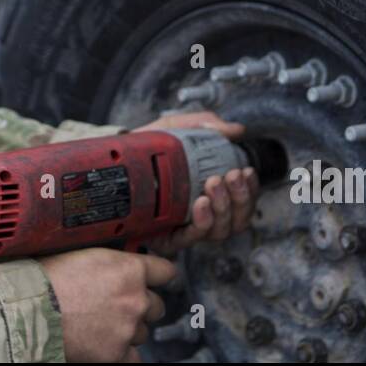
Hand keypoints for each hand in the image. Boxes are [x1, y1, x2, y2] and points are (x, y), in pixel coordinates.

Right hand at [38, 247, 176, 361]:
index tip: (156, 279)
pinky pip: (133, 358)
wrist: (31, 309)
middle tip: (118, 305)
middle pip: (156, 306)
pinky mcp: (116, 353)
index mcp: (130, 269)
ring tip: (101, 324)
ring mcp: (128, 329)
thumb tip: (118, 266)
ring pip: (142, 332)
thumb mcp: (86, 255)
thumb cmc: (48, 279)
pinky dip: (121, 353)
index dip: (158, 275)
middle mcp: (136, 299)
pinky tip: (105, 345)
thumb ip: (112, 263)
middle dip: (140, 306)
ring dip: (128, 329)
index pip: (165, 271)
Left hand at [130, 111, 260, 255]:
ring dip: (223, 208)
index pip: (242, 203)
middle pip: (236, 221)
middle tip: (229, 176)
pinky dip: (202, 223)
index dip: (250, 191)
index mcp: (210, 194)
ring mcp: (184, 228)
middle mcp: (201, 215)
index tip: (245, 172)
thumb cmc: (147, 148)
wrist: (115, 160)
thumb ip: (205, 125)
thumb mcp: (176, 129)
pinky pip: (190, 239)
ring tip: (213, 185)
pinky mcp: (166, 238)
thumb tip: (236, 130)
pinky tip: (201, 204)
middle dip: (239, 198)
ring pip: (219, 232)